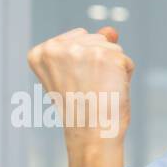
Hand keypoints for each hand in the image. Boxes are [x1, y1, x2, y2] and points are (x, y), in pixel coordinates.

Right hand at [26, 26, 134, 166]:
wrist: (92, 136)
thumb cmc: (83, 110)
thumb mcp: (77, 75)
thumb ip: (90, 47)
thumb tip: (110, 30)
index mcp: (41, 52)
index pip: (77, 39)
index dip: (83, 65)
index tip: (75, 85)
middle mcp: (57, 48)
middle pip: (95, 39)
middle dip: (100, 63)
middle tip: (89, 90)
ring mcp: (82, 50)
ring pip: (112, 48)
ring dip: (113, 70)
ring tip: (99, 91)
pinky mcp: (107, 57)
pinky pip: (126, 61)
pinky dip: (125, 77)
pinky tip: (111, 91)